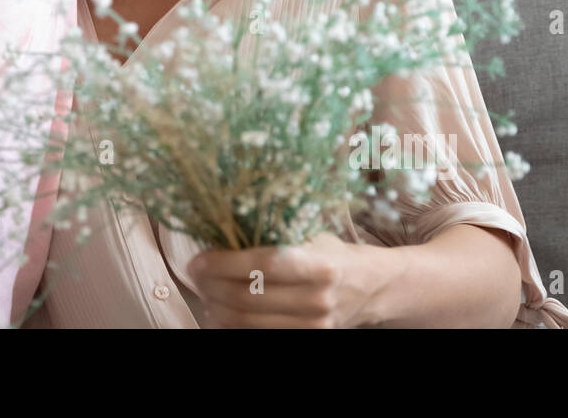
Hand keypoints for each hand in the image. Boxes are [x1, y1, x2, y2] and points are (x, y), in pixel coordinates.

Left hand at [186, 231, 388, 327]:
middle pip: (250, 297)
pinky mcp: (309, 338)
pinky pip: (260, 335)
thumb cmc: (334, 255)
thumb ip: (275, 235)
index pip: (263, 265)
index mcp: (319, 264)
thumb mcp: (312, 236)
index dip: (225, 264)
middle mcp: (318, 297)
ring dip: (217, 307)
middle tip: (194, 275)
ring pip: (249, 321)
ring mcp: (314, 324)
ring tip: (203, 292)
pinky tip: (219, 313)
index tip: (198, 259)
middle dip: (212, 286)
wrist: (373, 287)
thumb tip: (222, 230)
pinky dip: (232, 326)